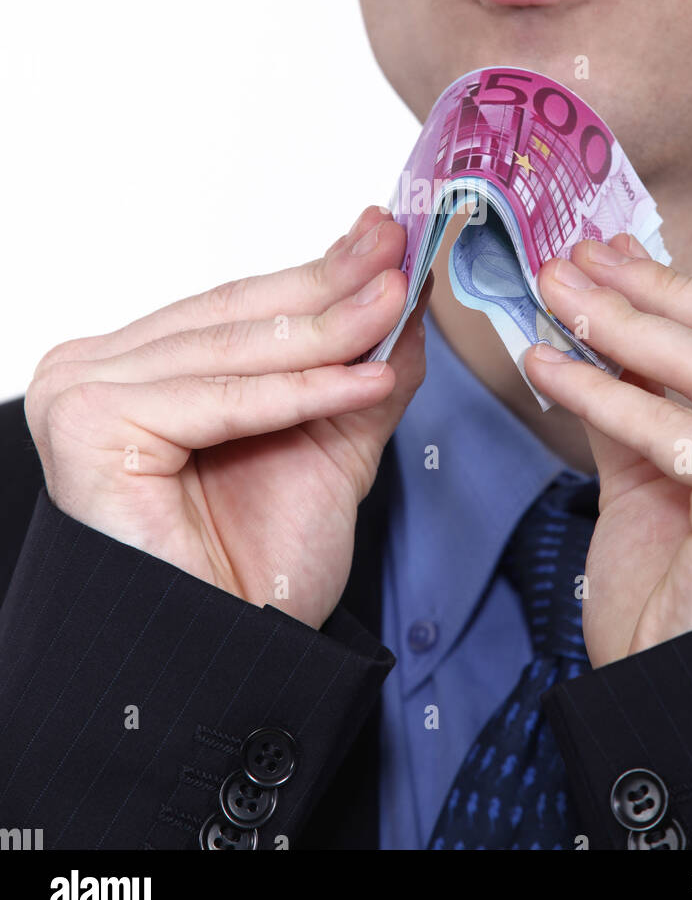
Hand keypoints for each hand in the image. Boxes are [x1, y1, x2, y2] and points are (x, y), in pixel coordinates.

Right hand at [24, 206, 428, 629]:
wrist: (223, 661)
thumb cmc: (252, 572)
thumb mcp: (327, 448)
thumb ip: (358, 370)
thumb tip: (402, 298)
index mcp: (138, 367)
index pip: (238, 305)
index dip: (318, 272)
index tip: (385, 238)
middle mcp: (96, 370)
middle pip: (234, 316)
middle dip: (330, 284)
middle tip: (396, 252)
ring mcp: (81, 392)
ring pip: (232, 352)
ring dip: (328, 328)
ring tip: (394, 302)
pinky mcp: (88, 424)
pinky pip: (220, 400)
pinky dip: (302, 390)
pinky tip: (366, 377)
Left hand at [524, 235, 691, 667]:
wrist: (686, 715)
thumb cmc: (685, 617)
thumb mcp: (664, 488)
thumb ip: (647, 412)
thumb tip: (605, 335)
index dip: (689, 291)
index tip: (616, 261)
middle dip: (654, 290)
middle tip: (575, 261)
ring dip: (619, 324)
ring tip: (554, 296)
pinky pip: (674, 429)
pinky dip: (600, 394)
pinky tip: (547, 369)